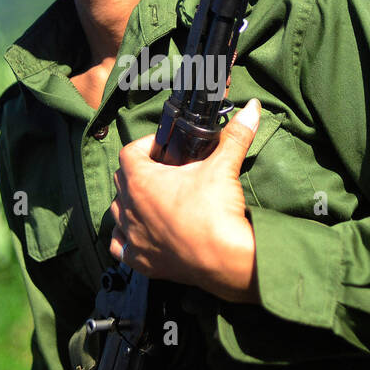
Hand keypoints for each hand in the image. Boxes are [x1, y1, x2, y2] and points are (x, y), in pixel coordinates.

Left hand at [109, 99, 261, 303]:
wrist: (225, 259)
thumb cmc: (216, 211)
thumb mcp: (224, 166)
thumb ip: (235, 135)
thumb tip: (252, 108)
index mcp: (141, 181)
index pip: (130, 152)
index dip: (147, 145)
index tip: (166, 148)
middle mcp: (129, 208)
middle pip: (121, 180)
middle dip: (139, 172)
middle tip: (165, 172)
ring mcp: (132, 236)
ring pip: (117, 212)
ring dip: (130, 203)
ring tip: (153, 201)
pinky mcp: (140, 262)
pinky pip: (119, 246)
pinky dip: (127, 238)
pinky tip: (142, 233)